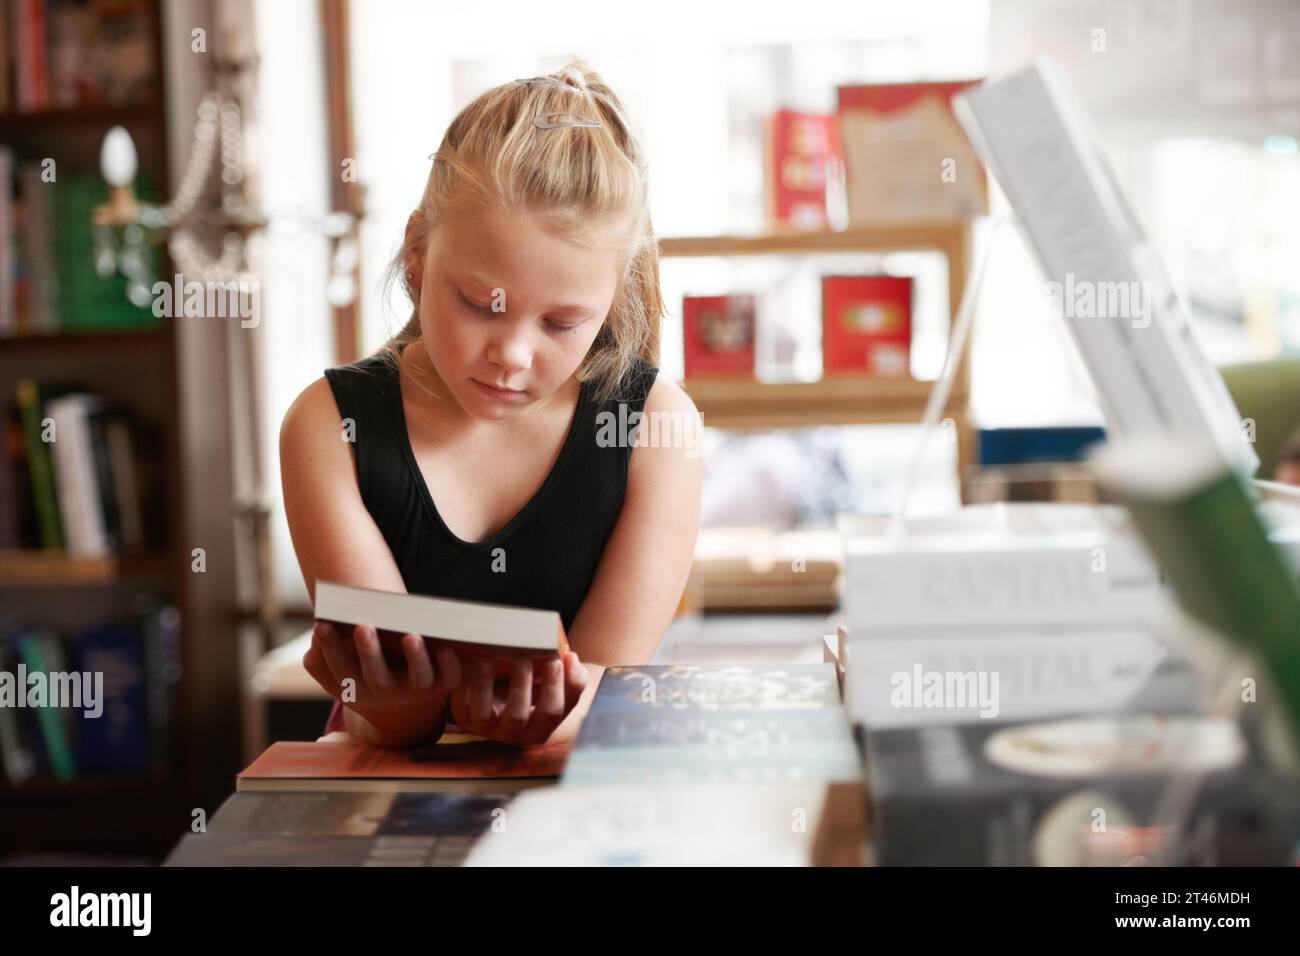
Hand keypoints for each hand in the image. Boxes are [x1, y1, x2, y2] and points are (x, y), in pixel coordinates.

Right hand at [303, 621, 462, 747]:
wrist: (406, 715)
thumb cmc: (368, 681)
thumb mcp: (342, 679)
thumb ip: (323, 663)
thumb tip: (314, 641)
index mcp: (359, 691)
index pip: (342, 670)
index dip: (330, 649)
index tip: (321, 625)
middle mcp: (387, 694)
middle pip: (377, 677)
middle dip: (369, 653)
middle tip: (362, 627)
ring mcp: (417, 691)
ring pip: (418, 678)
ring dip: (415, 658)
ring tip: (410, 636)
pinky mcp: (443, 686)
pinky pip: (450, 679)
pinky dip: (450, 666)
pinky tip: (446, 646)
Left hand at [448, 651, 588, 746]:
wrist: (507, 703)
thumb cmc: (538, 691)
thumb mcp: (560, 690)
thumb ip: (573, 678)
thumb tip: (570, 658)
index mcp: (540, 728)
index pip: (551, 712)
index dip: (556, 687)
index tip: (556, 660)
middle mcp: (512, 733)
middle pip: (516, 716)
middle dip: (521, 685)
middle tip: (522, 656)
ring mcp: (485, 727)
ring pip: (482, 712)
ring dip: (483, 683)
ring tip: (487, 657)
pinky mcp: (463, 716)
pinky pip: (457, 700)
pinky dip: (453, 676)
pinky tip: (449, 653)